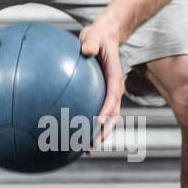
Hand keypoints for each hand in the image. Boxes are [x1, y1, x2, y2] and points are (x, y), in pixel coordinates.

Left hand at [78, 18, 124, 153]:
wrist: (103, 38)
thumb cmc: (97, 37)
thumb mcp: (94, 36)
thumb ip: (91, 43)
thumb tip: (86, 49)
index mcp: (114, 78)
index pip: (112, 97)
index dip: (106, 111)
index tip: (97, 122)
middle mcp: (114, 90)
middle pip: (112, 117)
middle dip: (103, 133)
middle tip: (90, 147)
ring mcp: (108, 94)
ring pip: (107, 120)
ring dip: (98, 136)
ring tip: (85, 150)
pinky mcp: (101, 95)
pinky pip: (96, 113)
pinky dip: (88, 125)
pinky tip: (73, 134)